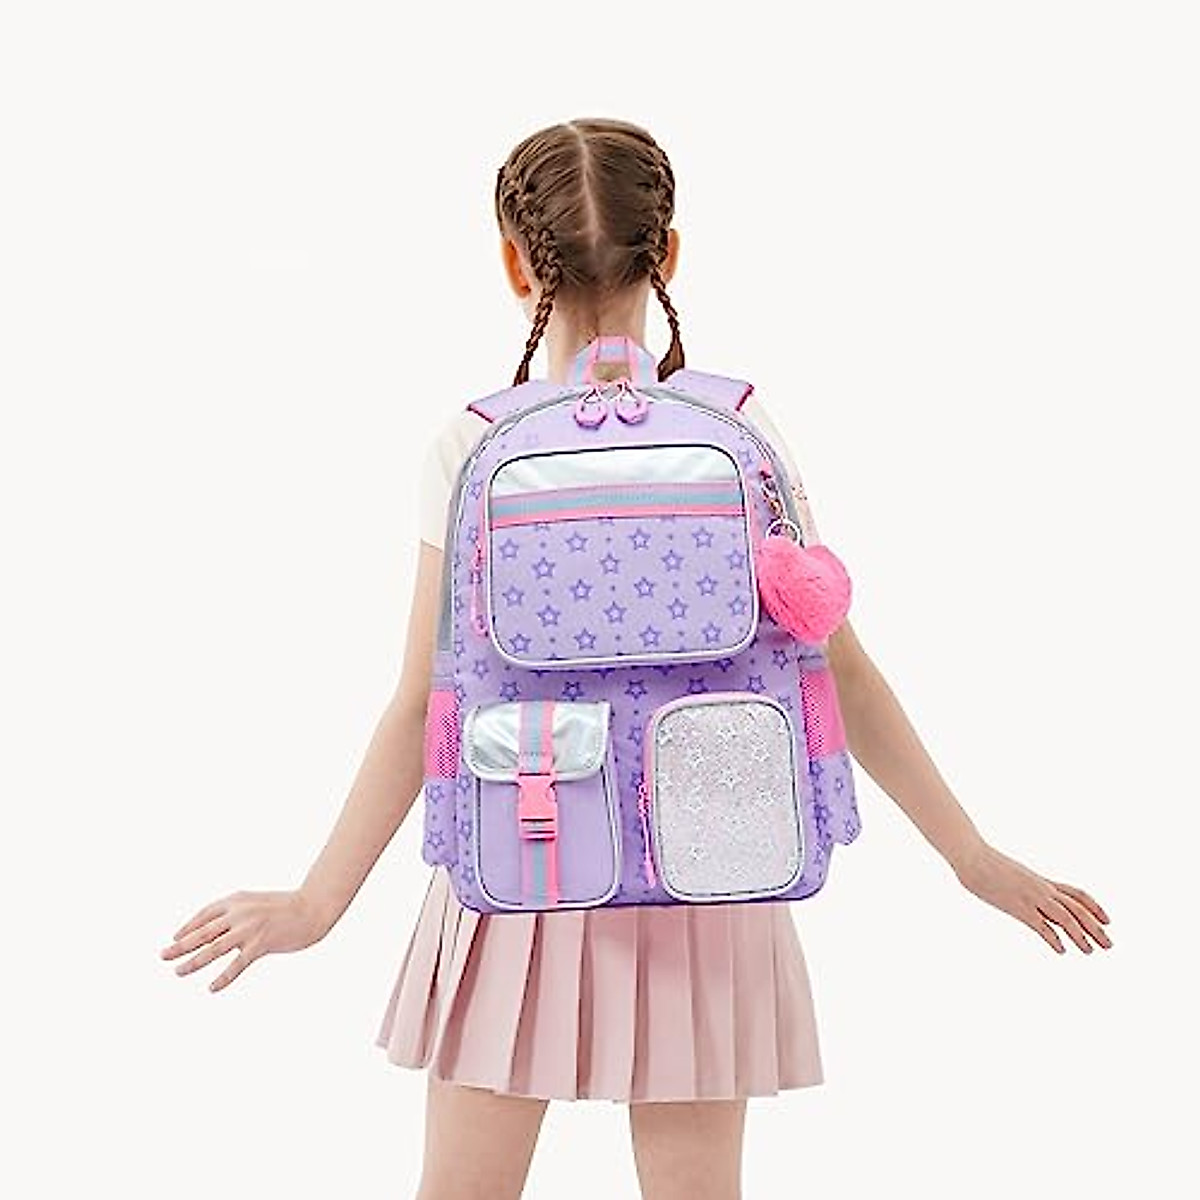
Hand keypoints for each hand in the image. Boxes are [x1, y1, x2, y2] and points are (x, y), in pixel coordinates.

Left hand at [160, 889, 329, 991]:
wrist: (312, 908)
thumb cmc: (285, 907)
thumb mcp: (255, 904)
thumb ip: (236, 914)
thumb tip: (214, 933)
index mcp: (236, 900)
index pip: (204, 915)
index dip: (188, 928)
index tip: (175, 939)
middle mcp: (239, 912)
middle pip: (203, 932)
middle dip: (181, 946)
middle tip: (162, 956)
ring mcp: (249, 928)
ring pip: (214, 948)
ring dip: (194, 962)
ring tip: (178, 971)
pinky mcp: (261, 943)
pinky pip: (237, 964)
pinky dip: (223, 977)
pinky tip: (212, 987)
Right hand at [953, 843, 1112, 954]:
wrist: (973, 858)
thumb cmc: (988, 865)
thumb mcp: (1016, 875)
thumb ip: (1027, 886)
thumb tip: (1035, 896)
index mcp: (1043, 881)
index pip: (1078, 894)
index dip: (1095, 907)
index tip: (1107, 921)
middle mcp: (1042, 889)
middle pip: (1077, 909)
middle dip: (1095, 927)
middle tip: (1109, 945)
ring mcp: (1031, 898)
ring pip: (1064, 917)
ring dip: (1080, 935)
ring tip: (1089, 951)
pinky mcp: (1018, 907)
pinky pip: (1041, 925)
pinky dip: (1053, 938)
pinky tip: (1061, 950)